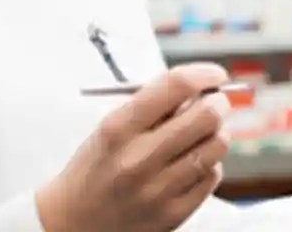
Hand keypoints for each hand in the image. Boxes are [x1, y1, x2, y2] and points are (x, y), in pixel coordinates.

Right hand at [37, 64, 232, 231]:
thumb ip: (151, 107)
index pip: (175, 86)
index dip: (204, 74)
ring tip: (204, 133)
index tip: (215, 74)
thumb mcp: (109, 128)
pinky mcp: (172, 214)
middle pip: (206, 116)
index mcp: (118, 129)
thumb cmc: (95, 169)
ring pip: (215, 146)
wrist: (73, 223)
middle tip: (215, 103)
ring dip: (216, 133)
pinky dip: (209, 165)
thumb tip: (199, 89)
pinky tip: (193, 162)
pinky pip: (211, 177)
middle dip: (217, 103)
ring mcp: (157, 190)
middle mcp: (139, 159)